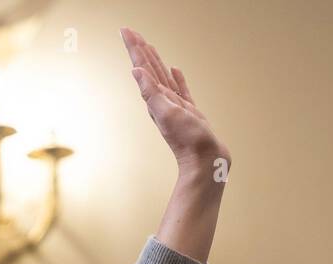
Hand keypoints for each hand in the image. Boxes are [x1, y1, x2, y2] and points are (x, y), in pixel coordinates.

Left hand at [120, 27, 229, 175]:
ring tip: (148, 45)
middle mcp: (163, 100)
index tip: (126, 31)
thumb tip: (136, 71)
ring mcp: (176, 106)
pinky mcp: (190, 112)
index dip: (134, 48)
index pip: (142, 67)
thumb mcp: (167, 114)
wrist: (206, 161)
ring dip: (155, 60)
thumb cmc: (188, 141)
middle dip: (140, 49)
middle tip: (130, 32)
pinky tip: (174, 70)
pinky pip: (181, 89)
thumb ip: (151, 93)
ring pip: (162, 76)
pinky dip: (176, 78)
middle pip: (149, 68)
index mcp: (156, 99)